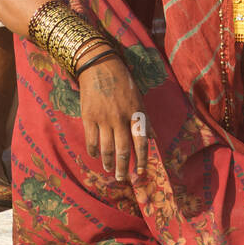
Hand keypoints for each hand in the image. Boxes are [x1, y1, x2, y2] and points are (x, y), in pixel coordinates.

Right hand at [79, 53, 146, 181]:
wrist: (99, 66)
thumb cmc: (122, 82)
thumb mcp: (138, 98)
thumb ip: (145, 119)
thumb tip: (154, 138)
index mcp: (135, 113)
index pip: (141, 142)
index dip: (141, 159)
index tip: (140, 171)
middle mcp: (120, 118)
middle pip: (123, 149)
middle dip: (123, 167)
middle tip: (122, 178)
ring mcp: (103, 118)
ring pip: (106, 148)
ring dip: (108, 162)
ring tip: (109, 169)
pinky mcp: (88, 117)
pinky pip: (91, 140)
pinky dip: (93, 151)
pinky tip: (94, 156)